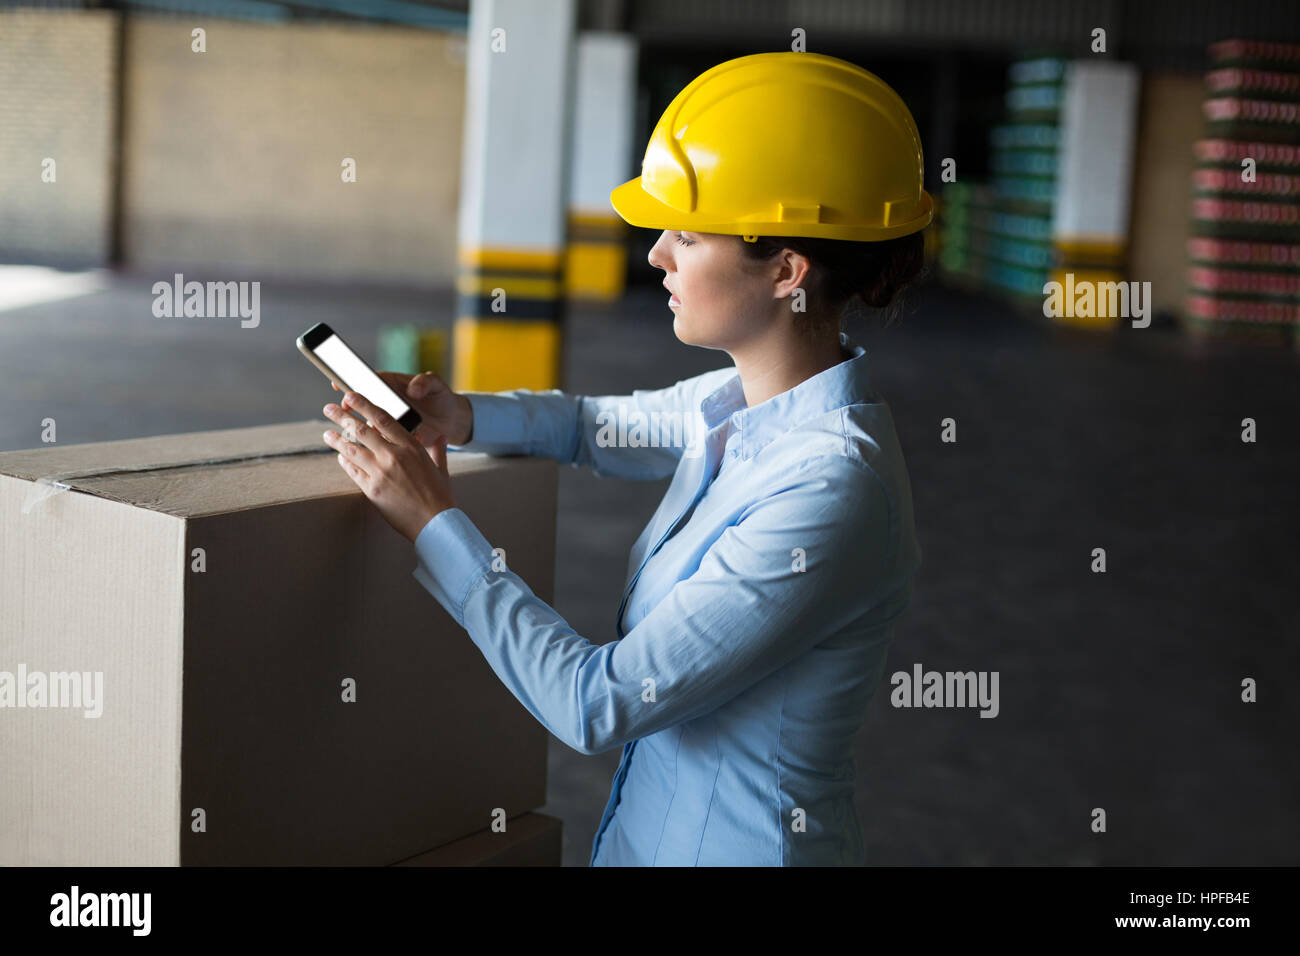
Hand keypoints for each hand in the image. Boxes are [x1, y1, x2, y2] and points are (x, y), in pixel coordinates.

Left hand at [322, 391, 455, 541]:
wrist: (435, 523)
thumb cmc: (440, 496)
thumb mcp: (441, 468)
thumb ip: (437, 449)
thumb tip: (440, 436)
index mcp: (411, 447)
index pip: (382, 418)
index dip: (364, 404)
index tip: (350, 396)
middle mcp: (393, 456)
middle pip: (361, 430)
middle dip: (342, 417)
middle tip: (329, 409)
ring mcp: (381, 473)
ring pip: (352, 450)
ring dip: (337, 440)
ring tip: (327, 434)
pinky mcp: (372, 490)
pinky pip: (353, 471)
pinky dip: (345, 462)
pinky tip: (340, 458)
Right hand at [332, 371, 471, 447]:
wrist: (452, 419)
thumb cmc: (441, 397)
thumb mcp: (436, 385)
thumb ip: (426, 382)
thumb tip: (413, 390)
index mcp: (392, 385)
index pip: (369, 381)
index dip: (354, 382)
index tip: (341, 386)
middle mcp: (386, 402)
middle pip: (363, 403)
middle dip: (351, 405)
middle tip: (341, 408)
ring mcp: (389, 420)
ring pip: (368, 423)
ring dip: (358, 426)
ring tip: (351, 428)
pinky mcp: (395, 436)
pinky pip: (381, 438)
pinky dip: (376, 442)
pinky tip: (370, 444)